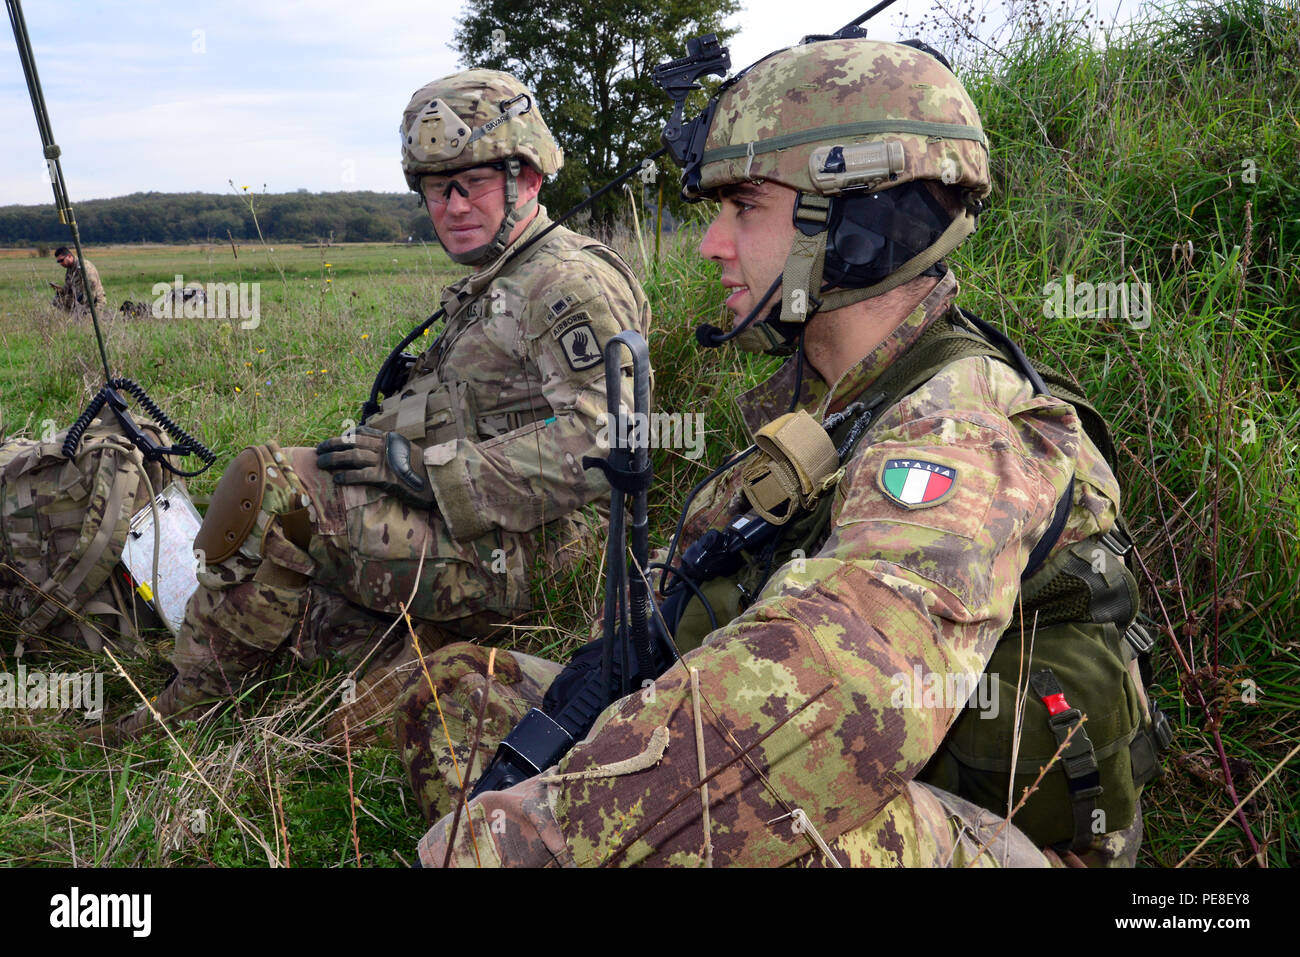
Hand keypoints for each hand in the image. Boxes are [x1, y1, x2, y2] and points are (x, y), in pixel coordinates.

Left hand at [316, 426, 434, 508]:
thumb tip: (379, 451)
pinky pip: (360, 475)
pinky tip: (337, 478)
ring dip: (334, 459)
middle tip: (319, 450)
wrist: (438, 482)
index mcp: (390, 439)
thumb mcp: (407, 453)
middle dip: (333, 445)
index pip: (363, 432)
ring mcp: (384, 461)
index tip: (334, 440)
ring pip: (353, 456)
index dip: (345, 435)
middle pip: (352, 442)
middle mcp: (385, 447)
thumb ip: (392, 450)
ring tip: (321, 463)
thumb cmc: (423, 470)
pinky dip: (346, 476)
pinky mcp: (385, 477)